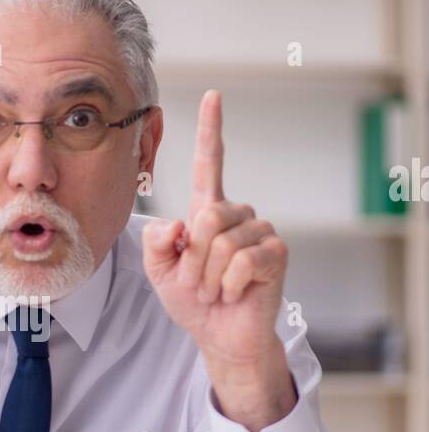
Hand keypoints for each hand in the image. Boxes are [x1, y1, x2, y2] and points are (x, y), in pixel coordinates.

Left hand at [142, 90, 294, 431]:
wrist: (220, 336)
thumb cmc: (193, 301)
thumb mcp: (158, 271)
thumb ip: (156, 242)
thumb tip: (181, 223)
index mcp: (208, 211)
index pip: (211, 163)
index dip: (211, 130)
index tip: (213, 95)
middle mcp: (237, 215)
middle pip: (207, 218)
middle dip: (193, 261)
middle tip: (198, 283)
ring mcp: (260, 232)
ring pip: (222, 243)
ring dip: (208, 278)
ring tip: (216, 290)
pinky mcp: (276, 253)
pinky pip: (241, 262)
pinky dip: (227, 286)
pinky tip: (235, 294)